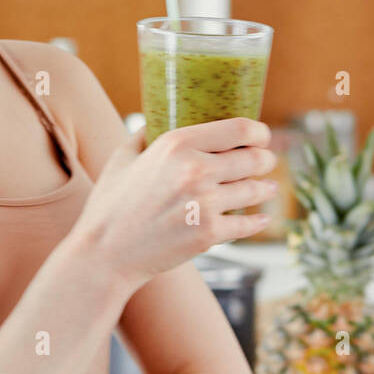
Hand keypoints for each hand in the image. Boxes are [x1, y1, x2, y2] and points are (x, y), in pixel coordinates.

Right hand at [69, 118, 277, 292]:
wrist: (104, 254)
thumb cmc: (110, 205)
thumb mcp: (123, 158)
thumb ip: (145, 134)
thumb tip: (158, 119)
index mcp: (176, 144)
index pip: (238, 129)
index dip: (258, 131)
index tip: (261, 135)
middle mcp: (195, 170)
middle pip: (253, 158)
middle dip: (266, 159)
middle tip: (267, 161)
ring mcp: (205, 204)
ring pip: (255, 190)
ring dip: (266, 188)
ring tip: (269, 187)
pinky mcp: (209, 235)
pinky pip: (247, 224)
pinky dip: (258, 221)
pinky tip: (262, 219)